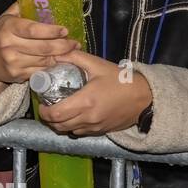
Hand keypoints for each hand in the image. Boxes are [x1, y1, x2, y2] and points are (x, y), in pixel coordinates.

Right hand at [0, 2, 79, 89]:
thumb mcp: (6, 18)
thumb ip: (23, 7)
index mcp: (8, 28)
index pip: (32, 30)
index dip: (51, 31)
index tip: (65, 30)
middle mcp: (9, 45)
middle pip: (43, 47)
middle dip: (62, 46)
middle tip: (74, 43)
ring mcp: (13, 62)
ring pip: (44, 60)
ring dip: (59, 56)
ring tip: (69, 51)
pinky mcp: (16, 75)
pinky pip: (40, 71)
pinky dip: (50, 66)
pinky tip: (56, 60)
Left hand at [38, 49, 152, 137]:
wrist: (146, 97)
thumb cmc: (121, 80)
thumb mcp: (98, 65)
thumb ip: (75, 58)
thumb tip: (55, 54)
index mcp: (85, 102)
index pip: (55, 114)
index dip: (43, 111)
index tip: (42, 103)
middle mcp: (88, 118)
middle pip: (58, 126)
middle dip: (48, 118)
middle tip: (47, 106)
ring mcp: (95, 127)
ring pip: (68, 131)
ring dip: (59, 124)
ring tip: (58, 111)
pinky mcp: (101, 132)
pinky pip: (80, 133)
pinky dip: (72, 127)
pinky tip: (73, 116)